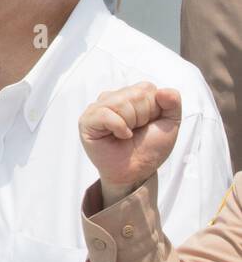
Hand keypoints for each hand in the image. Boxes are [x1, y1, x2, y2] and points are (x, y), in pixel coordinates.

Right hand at [79, 82, 181, 206]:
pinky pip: (105, 114)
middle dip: (142, 117)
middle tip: (136, 132)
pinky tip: (118, 137)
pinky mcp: (87, 120)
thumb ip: (173, 104)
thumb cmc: (148, 149)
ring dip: (130, 124)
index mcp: (131, 95)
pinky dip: (118, 128)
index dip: (153, 110)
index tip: (148, 125)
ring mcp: (97, 107)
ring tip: (126, 135)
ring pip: (120, 103)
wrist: (135, 172)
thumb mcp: (169, 125)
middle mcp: (112, 98)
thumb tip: (164, 90)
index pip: (147, 88)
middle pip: (135, 95)